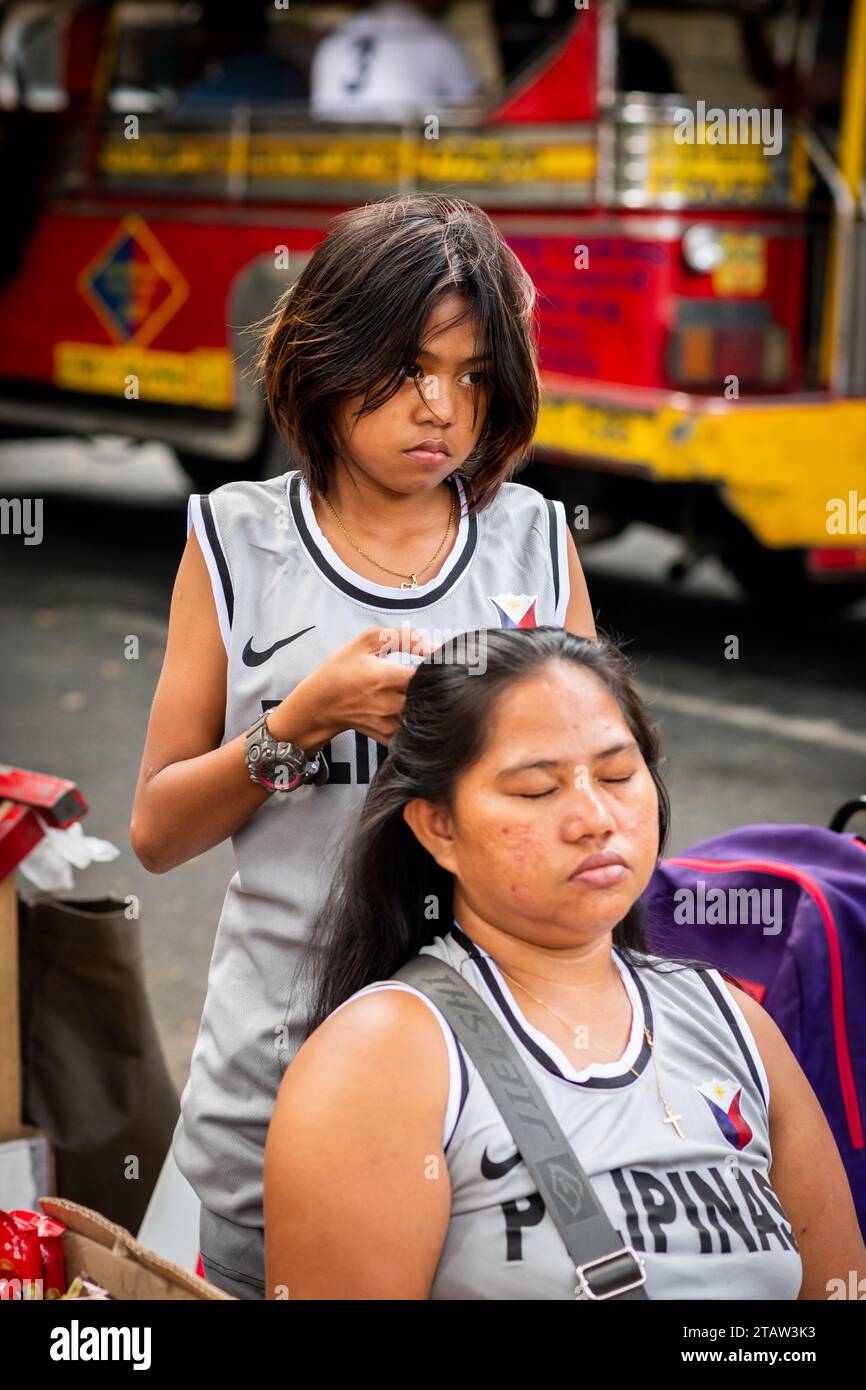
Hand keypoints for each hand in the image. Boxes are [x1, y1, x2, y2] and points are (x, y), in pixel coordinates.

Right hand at [271, 625, 434, 749]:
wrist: (319, 704)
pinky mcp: (388, 736)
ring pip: (423, 714)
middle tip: (432, 677)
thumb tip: (431, 646)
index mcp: (386, 677)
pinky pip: (412, 730)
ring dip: (427, 703)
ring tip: (421, 692)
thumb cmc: (340, 670)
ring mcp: (389, 723)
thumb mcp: (365, 643)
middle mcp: (390, 703)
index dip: (438, 668)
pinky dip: (417, 719)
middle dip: (434, 687)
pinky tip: (411, 708)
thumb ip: (401, 638)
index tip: (438, 663)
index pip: (428, 674)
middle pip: (429, 696)